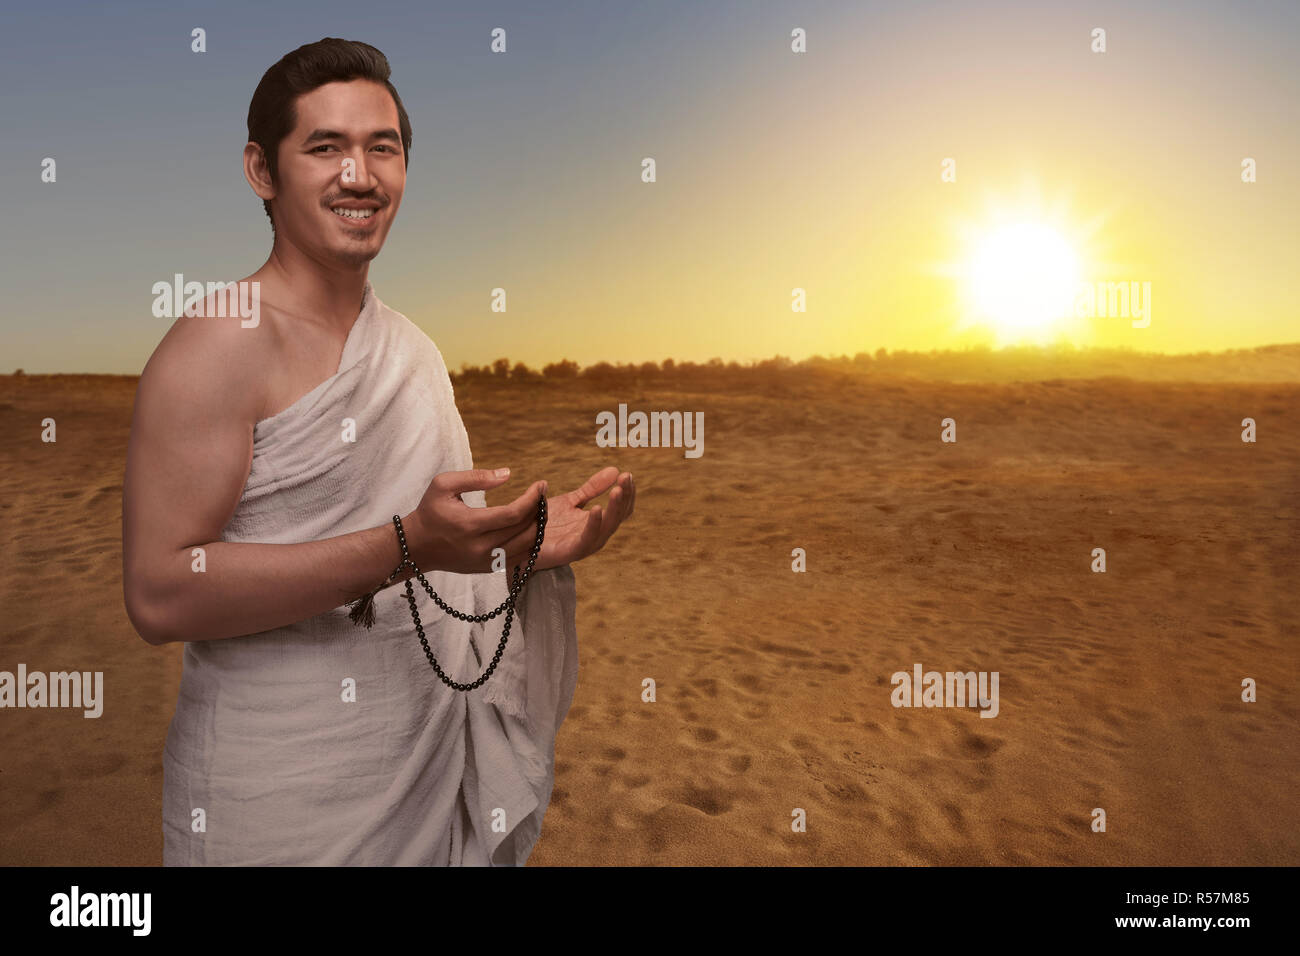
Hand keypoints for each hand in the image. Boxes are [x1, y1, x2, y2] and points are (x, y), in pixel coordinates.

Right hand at [403, 468, 547, 573]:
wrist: (416, 547)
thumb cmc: (430, 512)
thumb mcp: (444, 485)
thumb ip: (476, 477)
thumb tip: (508, 473)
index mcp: (470, 525)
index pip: (513, 513)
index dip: (532, 499)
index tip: (541, 484)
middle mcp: (481, 547)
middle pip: (525, 530)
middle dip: (539, 510)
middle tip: (542, 494)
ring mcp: (486, 561)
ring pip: (528, 546)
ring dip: (539, 526)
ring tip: (539, 509)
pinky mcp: (489, 569)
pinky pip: (521, 557)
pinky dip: (531, 542)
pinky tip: (531, 526)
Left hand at [501, 466, 633, 572]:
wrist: (517, 542)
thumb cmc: (543, 524)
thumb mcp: (571, 500)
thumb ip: (591, 488)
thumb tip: (614, 469)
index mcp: (597, 523)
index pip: (621, 508)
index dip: (627, 492)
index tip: (627, 474)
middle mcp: (595, 534)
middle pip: (619, 516)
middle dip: (625, 496)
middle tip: (627, 477)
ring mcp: (584, 544)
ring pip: (608, 527)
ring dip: (615, 508)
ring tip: (618, 489)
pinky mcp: (571, 552)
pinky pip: (588, 539)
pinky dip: (594, 524)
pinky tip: (598, 508)